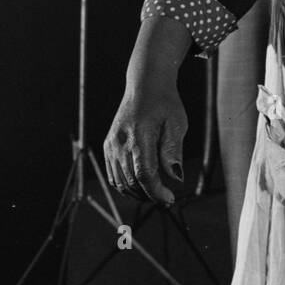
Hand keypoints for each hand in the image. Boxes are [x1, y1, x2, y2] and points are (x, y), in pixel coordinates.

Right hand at [103, 78, 187, 206]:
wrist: (145, 84)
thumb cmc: (165, 102)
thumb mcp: (176, 123)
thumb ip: (173, 151)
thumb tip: (176, 177)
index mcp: (139, 135)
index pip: (144, 174)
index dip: (156, 192)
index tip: (169, 200)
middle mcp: (120, 142)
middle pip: (132, 181)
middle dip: (149, 195)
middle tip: (166, 199)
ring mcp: (111, 145)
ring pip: (120, 182)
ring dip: (137, 193)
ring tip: (155, 193)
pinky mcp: (108, 145)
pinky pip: (113, 174)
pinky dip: (125, 185)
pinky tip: (140, 186)